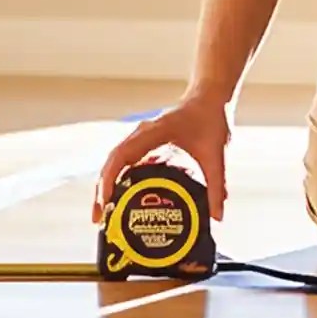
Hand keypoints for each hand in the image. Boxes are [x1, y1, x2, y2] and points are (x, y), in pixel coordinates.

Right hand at [91, 93, 231, 223]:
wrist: (208, 99)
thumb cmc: (210, 119)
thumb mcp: (216, 153)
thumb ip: (217, 185)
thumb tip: (217, 217)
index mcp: (153, 132)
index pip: (122, 155)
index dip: (110, 178)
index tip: (106, 201)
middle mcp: (140, 134)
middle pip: (110, 163)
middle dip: (101, 190)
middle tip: (99, 219)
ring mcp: (139, 138)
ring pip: (113, 163)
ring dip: (105, 187)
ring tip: (103, 214)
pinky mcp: (142, 144)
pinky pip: (122, 163)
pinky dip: (116, 181)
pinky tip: (119, 200)